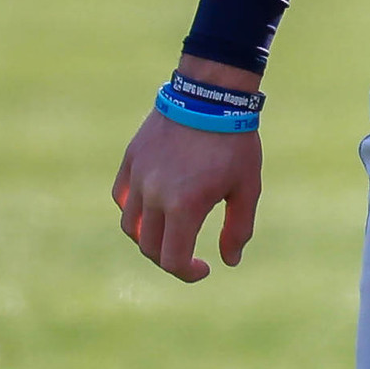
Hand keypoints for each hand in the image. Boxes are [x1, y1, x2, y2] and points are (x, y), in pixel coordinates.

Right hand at [112, 60, 262, 281]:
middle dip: (169, 259)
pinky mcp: (131, 158)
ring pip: (131, 225)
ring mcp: (138, 176)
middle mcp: (154, 195)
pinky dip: (134, 210)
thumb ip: (238, 229)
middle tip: (189, 255)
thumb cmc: (234, 142)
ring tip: (170, 232)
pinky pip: (122, 197)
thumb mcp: (247, 189)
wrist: (210, 94)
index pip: (172, 260)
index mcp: (183, 206)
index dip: (187, 273)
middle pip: (149, 247)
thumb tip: (229, 261)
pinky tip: (154, 207)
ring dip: (148, 238)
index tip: (204, 267)